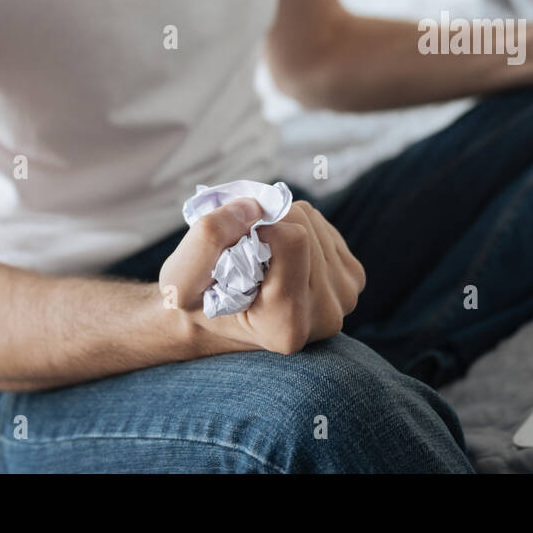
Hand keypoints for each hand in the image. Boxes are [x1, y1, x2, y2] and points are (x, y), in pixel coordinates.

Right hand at [159, 197, 365, 354]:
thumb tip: (256, 206)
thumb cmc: (196, 302)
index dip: (257, 230)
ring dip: (281, 225)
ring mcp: (345, 297)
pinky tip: (282, 256)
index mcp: (288, 326)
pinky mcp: (353, 278)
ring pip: (314, 220)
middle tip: (247, 255)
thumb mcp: (180, 278)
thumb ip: (208, 239)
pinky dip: (298, 228)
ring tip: (262, 258)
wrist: (217, 319)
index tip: (237, 252)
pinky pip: (324, 225)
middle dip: (269, 226)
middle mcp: (327, 317)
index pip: (293, 239)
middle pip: (304, 225)